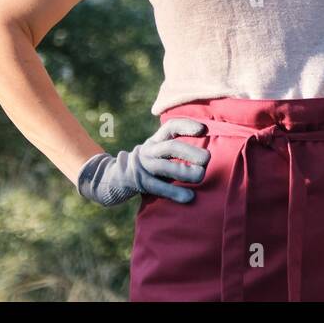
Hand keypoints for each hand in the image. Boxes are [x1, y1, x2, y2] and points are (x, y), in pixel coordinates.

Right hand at [76, 118, 209, 206]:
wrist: (115, 178)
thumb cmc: (148, 164)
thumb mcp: (158, 151)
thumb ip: (176, 149)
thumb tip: (208, 153)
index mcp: (156, 140)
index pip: (171, 127)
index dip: (186, 125)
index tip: (203, 129)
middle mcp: (149, 150)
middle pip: (170, 147)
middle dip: (189, 151)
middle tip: (207, 158)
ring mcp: (143, 167)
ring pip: (164, 167)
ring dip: (184, 171)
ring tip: (201, 175)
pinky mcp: (139, 183)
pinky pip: (158, 187)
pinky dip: (174, 193)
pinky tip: (189, 197)